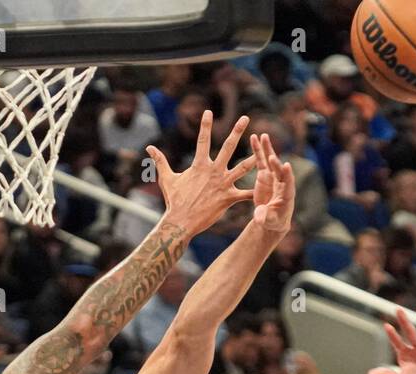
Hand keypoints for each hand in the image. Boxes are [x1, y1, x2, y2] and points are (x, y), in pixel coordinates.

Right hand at [146, 112, 256, 237]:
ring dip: (254, 159)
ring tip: (264, 151)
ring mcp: (222, 184)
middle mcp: (213, 171)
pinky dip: (255, 192)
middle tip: (246, 118)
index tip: (209, 111)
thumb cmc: (174, 200)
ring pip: (242, 169)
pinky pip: (245, 194)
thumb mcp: (166, 178)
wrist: (181, 221)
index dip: (205, 125)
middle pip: (228, 147)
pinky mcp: (228, 198)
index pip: (203, 140)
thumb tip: (148, 148)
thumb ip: (160, 161)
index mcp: (199, 165)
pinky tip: (266, 189)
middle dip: (237, 131)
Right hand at [249, 132, 294, 233]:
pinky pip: (261, 161)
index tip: (286, 166)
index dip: (287, 175)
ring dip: (267, 149)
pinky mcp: (264, 175)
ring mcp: (273, 177)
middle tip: (271, 156)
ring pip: (271, 161)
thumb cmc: (273, 221)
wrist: (271, 216)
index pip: (289, 183)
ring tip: (263, 136)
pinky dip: (258, 150)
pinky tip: (255, 138)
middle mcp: (281, 182)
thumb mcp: (269, 221)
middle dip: (276, 164)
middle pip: (280, 171)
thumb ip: (264, 217)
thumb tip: (258, 218)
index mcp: (287, 195)